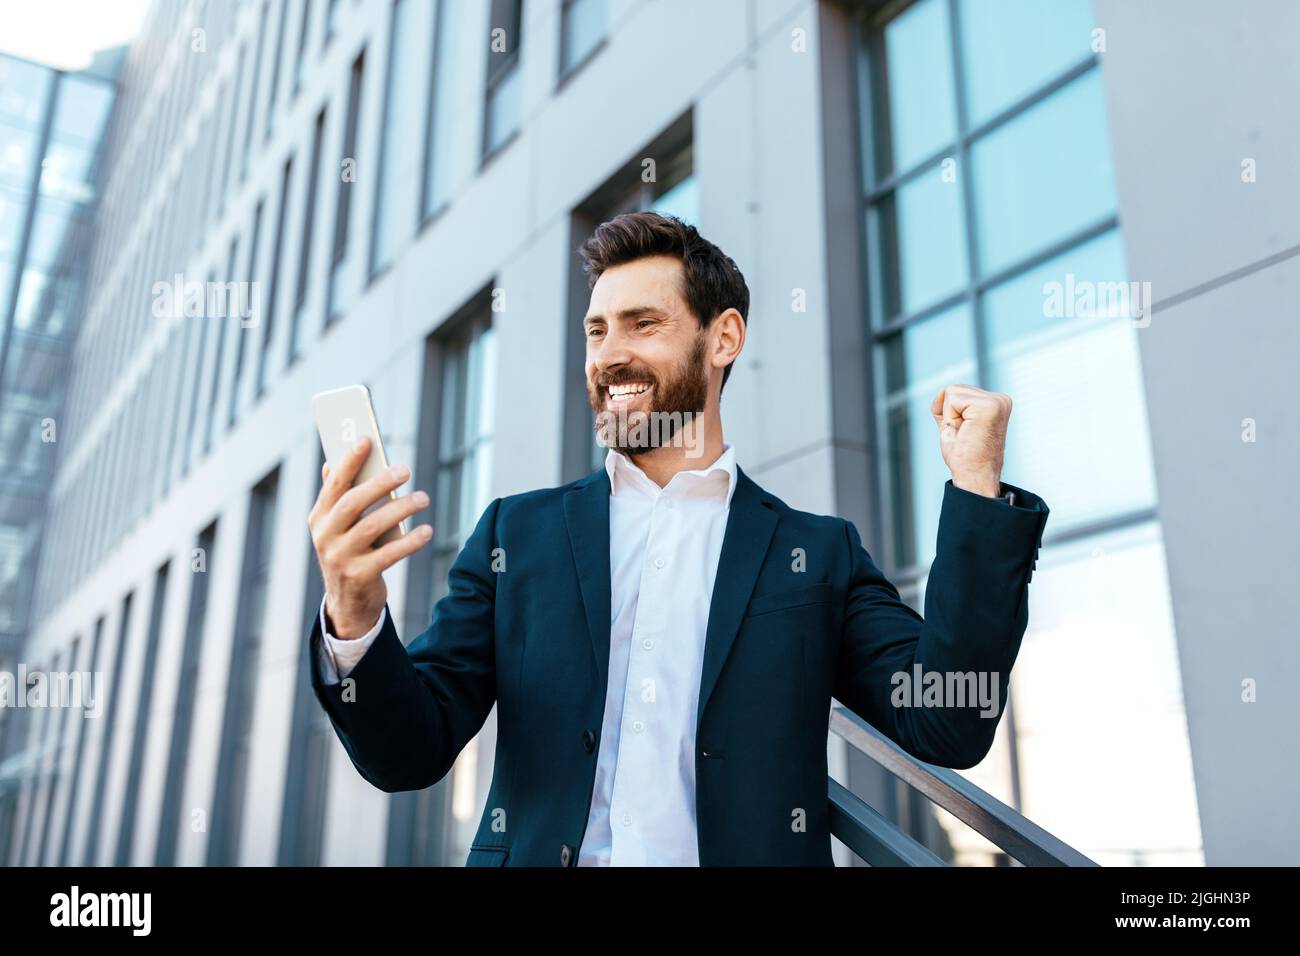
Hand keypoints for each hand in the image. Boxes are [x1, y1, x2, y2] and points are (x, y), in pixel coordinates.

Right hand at [307, 437, 432, 637]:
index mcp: (319, 518)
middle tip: (405, 469)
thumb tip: (330, 463)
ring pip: (373, 526)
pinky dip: (410, 541)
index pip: (333, 484)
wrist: (348, 604)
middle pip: (353, 503)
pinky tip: (427, 531)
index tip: (366, 440)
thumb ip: (337, 497)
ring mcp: (340, 558)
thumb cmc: (349, 554)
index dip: (348, 461)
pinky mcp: (359, 576)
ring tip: (423, 498)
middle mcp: (325, 537)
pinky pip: (389, 554)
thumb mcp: (337, 528)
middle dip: (380, 483)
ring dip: (401, 508)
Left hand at [931, 384, 1011, 497]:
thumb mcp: (953, 425)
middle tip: (964, 435)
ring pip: (951, 391)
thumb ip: (948, 407)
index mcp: (995, 403)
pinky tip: (965, 432)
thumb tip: (941, 392)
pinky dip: (951, 418)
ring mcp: (998, 401)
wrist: (975, 478)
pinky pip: (952, 398)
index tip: (964, 433)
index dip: (950, 414)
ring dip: (950, 417)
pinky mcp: (990, 405)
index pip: (957, 392)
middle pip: (953, 389)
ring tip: (965, 434)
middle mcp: (1000, 399)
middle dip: (949, 414)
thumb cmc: (965, 458)